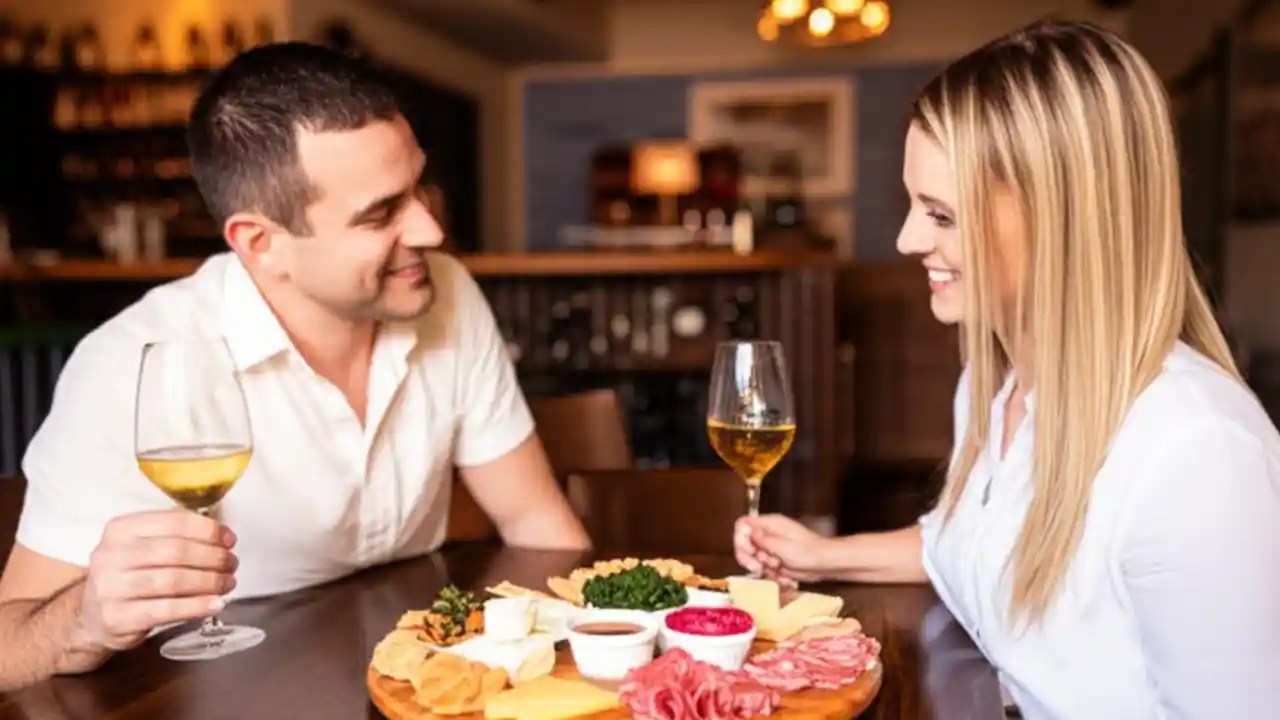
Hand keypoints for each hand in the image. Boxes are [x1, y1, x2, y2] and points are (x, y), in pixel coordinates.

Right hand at [72, 510, 237, 652]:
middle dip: (213, 557)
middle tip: (232, 563)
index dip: (208, 530)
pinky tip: (215, 603)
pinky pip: (166, 610)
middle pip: (176, 552)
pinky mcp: (118, 618)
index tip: (229, 539)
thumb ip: (175, 536)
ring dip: (210, 582)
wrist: (91, 616)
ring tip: (228, 583)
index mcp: (121, 529)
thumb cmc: (127, 575)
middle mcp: (111, 555)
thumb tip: (222, 538)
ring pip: (173, 581)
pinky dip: (197, 606)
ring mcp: (112, 588)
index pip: (173, 522)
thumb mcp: (140, 546)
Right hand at [734, 514, 835, 586]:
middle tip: (760, 568)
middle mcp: (768, 534)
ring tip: (779, 571)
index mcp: (770, 524)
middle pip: (745, 544)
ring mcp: (772, 547)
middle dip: (750, 559)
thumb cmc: (810, 552)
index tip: (750, 552)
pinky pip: (765, 569)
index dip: (741, 539)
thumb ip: (763, 539)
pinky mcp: (776, 561)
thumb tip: (748, 530)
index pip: (743, 524)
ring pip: (754, 559)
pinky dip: (773, 576)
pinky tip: (785, 579)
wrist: (826, 564)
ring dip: (764, 569)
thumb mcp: (783, 546)